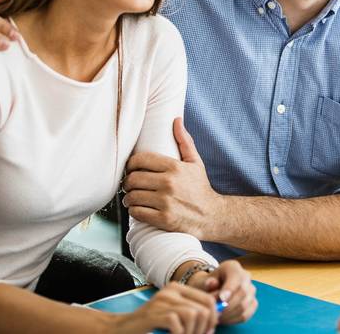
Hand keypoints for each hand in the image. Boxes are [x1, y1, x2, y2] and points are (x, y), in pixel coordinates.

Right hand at [119, 282, 218, 333]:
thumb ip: (192, 313)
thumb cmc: (151, 326)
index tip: (208, 331)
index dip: (213, 318)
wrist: (123, 329)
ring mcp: (162, 300)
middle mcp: (171, 291)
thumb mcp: (174, 316)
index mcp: (178, 289)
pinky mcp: (154, 313)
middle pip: (204, 308)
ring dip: (192, 333)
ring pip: (194, 315)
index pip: (209, 299)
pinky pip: (178, 324)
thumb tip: (216, 319)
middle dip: (204, 328)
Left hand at [123, 118, 220, 237]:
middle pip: (133, 179)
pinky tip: (137, 208)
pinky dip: (134, 210)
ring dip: (128, 197)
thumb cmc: (200, 187)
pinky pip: (137, 212)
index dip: (130, 164)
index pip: (140, 160)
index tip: (131, 168)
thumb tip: (176, 120)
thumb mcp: (196, 163)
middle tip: (129, 184)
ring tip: (131, 197)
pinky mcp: (163, 219)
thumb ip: (184, 141)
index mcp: (174, 167)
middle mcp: (169, 183)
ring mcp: (166, 202)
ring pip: (132, 196)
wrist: (212, 215)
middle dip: (127, 182)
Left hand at [188, 260, 257, 324]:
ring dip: (229, 314)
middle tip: (215, 313)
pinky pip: (245, 315)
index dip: (230, 289)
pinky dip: (233, 320)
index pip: (236, 277)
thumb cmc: (205, 285)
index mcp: (233, 267)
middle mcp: (245, 276)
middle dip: (228, 305)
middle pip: (243, 292)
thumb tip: (212, 283)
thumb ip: (205, 282)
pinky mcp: (252, 303)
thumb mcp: (201, 281)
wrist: (210, 290)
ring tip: (216, 317)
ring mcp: (251, 290)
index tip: (220, 300)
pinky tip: (223, 319)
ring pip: (244, 306)